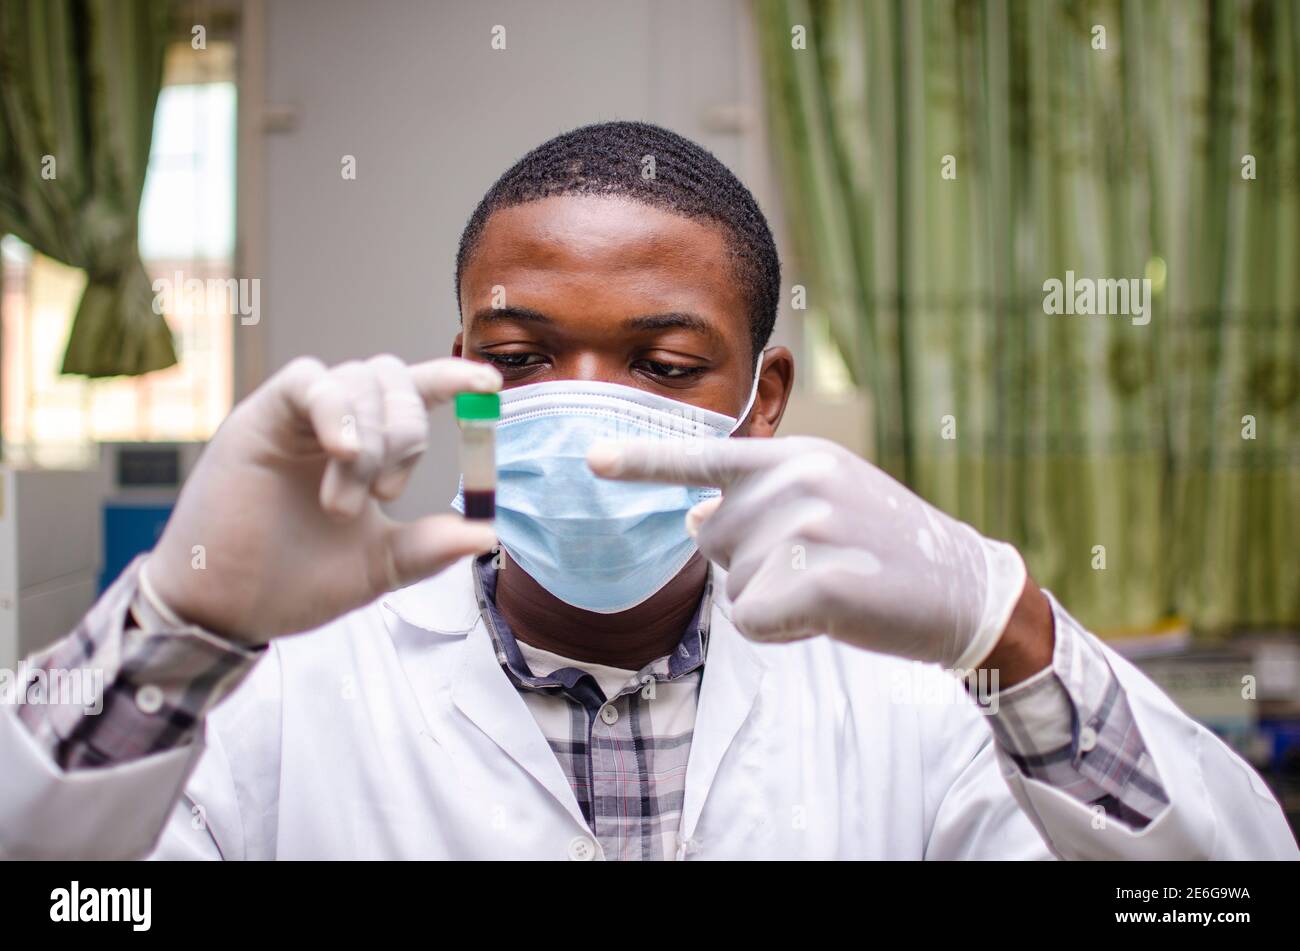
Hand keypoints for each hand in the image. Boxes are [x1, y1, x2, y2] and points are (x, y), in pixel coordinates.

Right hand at [144, 355, 501, 642]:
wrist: (227, 610)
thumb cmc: (294, 583)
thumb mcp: (379, 566)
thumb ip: (430, 547)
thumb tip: (489, 533)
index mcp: (365, 448)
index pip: (415, 393)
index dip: (452, 380)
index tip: (490, 387)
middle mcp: (334, 424)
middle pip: (392, 377)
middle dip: (406, 431)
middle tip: (386, 494)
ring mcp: (297, 419)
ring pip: (357, 380)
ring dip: (368, 441)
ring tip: (343, 503)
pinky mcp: (259, 419)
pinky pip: (309, 381)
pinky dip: (336, 409)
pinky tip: (342, 450)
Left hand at [588, 436, 1026, 669]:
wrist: (964, 590)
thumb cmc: (886, 548)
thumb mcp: (826, 503)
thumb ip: (757, 504)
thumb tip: (692, 518)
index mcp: (796, 456)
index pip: (705, 456)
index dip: (642, 463)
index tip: (588, 460)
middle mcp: (795, 481)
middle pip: (714, 542)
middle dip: (754, 567)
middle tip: (823, 566)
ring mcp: (807, 528)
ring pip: (734, 587)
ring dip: (775, 602)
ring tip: (837, 586)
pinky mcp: (817, 581)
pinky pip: (753, 621)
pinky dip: (784, 632)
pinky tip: (831, 616)